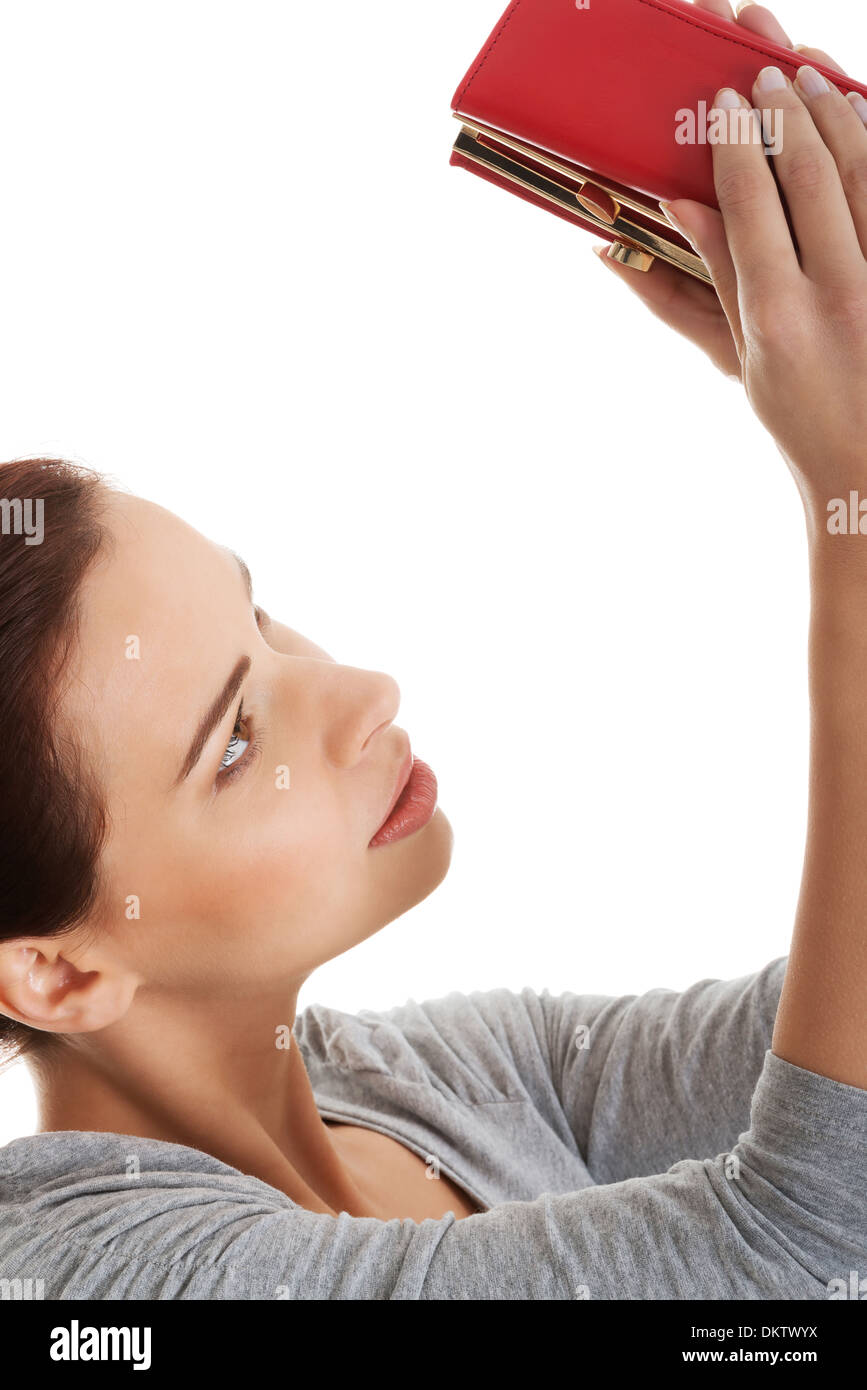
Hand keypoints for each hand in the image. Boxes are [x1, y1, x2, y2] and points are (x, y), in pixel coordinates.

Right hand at [595, 1, 866, 508]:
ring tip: (808, 77)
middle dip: (782, 111)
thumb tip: (669, 211)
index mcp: (776, 315)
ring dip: (834, 113)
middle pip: (809, 172)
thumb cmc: (797, 414)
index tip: (721, 104)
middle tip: (762, 73)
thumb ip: (704, 280)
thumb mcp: (737, 357)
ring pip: (862, 171)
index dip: (734, 144)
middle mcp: (836, 291)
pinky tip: (858, 115)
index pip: (752, 201)